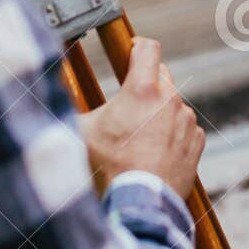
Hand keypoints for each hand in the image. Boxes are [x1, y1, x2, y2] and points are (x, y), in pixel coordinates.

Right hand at [80, 37, 204, 198]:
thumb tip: (51, 98)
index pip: (148, 48)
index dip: (138, 46)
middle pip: (161, 75)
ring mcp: (186, 119)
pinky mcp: (196, 140)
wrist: (140, 201)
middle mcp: (170, 98)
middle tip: (130, 104)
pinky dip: (174, 134)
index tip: (131, 51)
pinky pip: (185, 128)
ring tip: (140, 137)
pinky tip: (156, 151)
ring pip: (173, 104)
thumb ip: (73, 108)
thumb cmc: (109, 166)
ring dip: (160, 112)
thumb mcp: (82, 132)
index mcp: (142, 89)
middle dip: (146, 83)